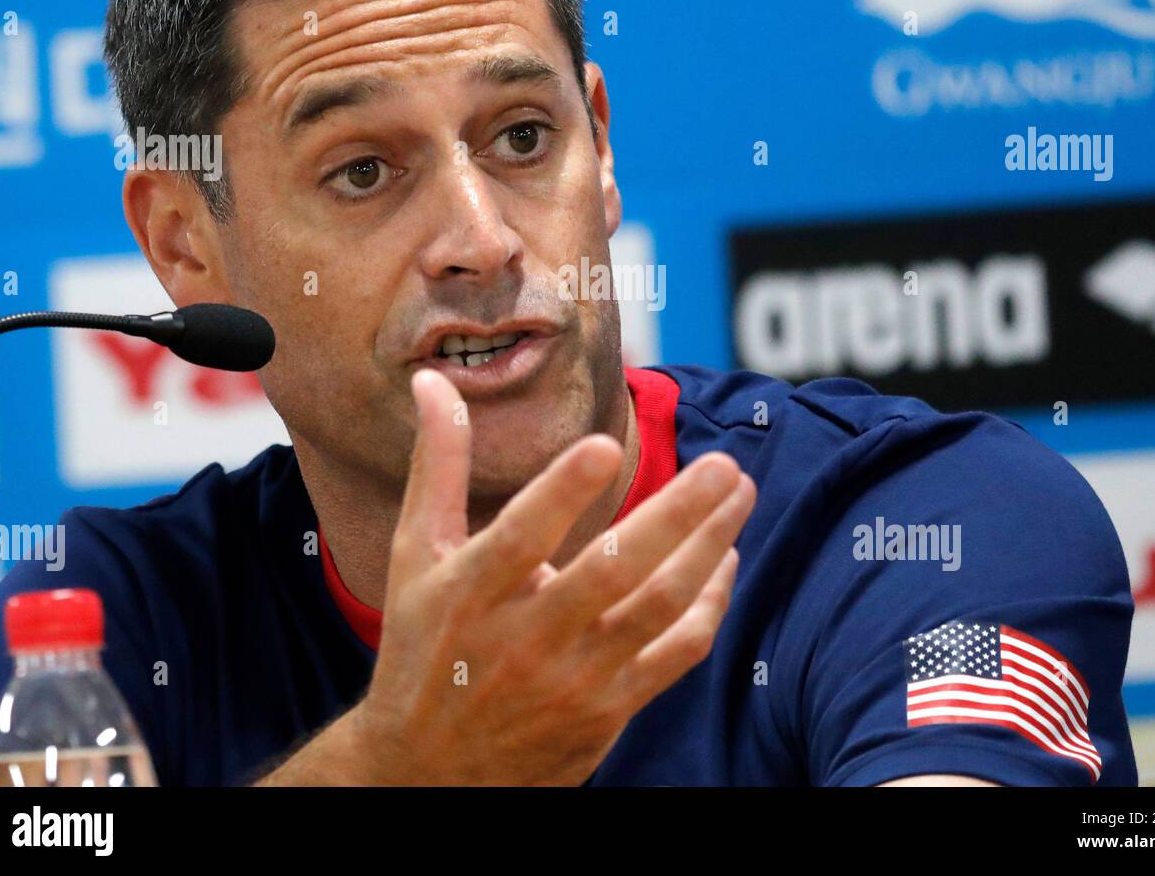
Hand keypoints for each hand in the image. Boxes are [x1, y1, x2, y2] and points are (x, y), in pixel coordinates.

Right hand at [349, 367, 754, 784]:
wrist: (426, 774)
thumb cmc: (421, 645)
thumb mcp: (414, 555)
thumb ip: (437, 465)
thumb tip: (432, 380)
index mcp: (469, 592)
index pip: (518, 538)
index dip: (560, 493)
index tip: (604, 446)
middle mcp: (523, 638)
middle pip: (612, 571)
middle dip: (676, 515)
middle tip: (725, 464)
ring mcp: (572, 678)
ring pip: (658, 608)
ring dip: (709, 548)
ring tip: (740, 494)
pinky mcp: (609, 710)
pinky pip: (677, 652)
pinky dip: (710, 604)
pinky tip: (725, 558)